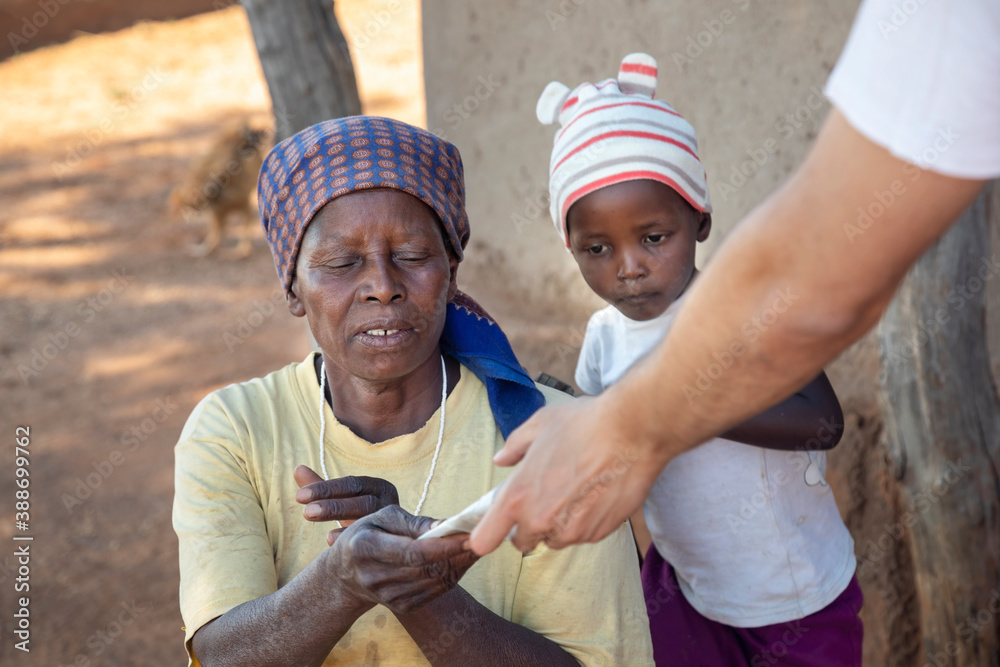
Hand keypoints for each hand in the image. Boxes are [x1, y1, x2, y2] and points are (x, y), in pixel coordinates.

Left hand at [295, 465, 398, 542]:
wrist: (391, 546)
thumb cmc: (362, 520)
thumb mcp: (343, 503)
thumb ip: (323, 489)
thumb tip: (297, 468)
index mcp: (380, 488)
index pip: (352, 484)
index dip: (326, 489)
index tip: (299, 496)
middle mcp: (391, 503)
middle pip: (362, 501)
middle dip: (333, 505)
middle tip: (305, 512)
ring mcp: (395, 524)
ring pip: (369, 518)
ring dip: (340, 518)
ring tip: (313, 520)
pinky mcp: (394, 541)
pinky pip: (374, 539)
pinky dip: (351, 538)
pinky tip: (329, 539)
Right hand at [326, 505, 478, 613]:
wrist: (345, 574)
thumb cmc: (367, 534)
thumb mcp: (383, 518)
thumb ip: (415, 522)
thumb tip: (448, 525)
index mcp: (365, 548)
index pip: (412, 552)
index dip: (444, 546)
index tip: (469, 535)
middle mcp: (374, 577)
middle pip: (428, 568)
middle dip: (460, 553)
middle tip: (484, 535)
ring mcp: (387, 597)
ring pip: (435, 582)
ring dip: (462, 564)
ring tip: (478, 544)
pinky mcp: (401, 607)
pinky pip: (435, 592)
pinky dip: (454, 575)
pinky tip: (464, 560)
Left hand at [469, 394, 664, 554]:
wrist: (633, 432)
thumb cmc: (584, 424)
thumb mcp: (539, 425)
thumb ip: (514, 447)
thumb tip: (501, 459)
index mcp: (518, 496)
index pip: (484, 540)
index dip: (487, 534)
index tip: (494, 526)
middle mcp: (541, 520)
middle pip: (522, 542)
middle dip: (528, 525)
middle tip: (544, 496)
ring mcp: (571, 531)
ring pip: (554, 538)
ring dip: (559, 523)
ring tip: (575, 489)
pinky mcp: (598, 534)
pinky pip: (582, 535)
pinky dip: (585, 521)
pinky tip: (595, 493)